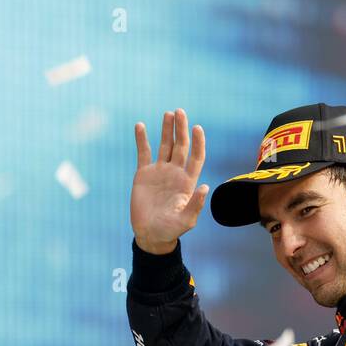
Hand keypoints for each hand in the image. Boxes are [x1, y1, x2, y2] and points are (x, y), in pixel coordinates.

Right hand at [131, 108, 207, 253]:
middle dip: (181, 129)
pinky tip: (140, 125)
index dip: (198, 142)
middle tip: (180, 111)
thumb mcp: (185, 220)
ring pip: (165, 146)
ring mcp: (159, 172)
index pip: (196, 157)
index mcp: (187, 181)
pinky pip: (143, 153)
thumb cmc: (171, 230)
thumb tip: (205, 187)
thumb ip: (195, 205)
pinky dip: (141, 139)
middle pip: (181, 146)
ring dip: (167, 130)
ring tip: (168, 114)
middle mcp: (175, 173)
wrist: (150, 234)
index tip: (197, 128)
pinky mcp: (144, 174)